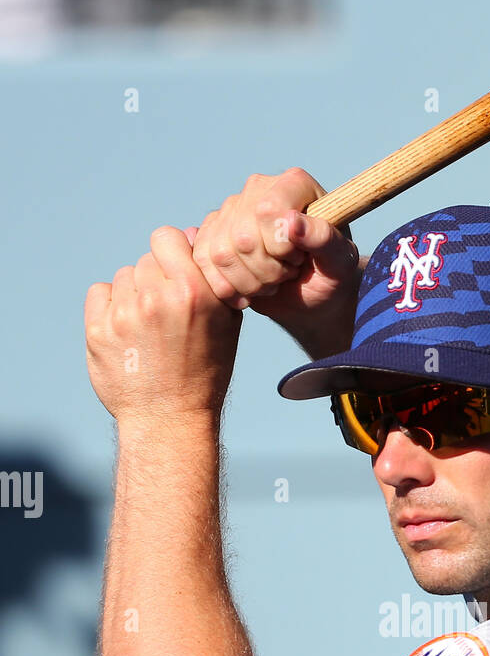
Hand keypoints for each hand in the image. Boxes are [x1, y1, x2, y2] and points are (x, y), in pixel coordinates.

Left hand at [85, 227, 241, 423]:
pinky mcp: (97, 330)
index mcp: (192, 292)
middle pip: (145, 260)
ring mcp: (123, 315)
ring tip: (148, 329)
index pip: (166, 237)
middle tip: (165, 314)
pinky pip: (100, 294)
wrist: (169, 419)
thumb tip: (191, 235)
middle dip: (156, 280)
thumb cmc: (205, 373)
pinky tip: (128, 332)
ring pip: (123, 278)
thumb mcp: (226, 324)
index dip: (171, 252)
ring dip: (134, 295)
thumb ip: (210, 279)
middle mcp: (156, 298)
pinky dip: (111, 307)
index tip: (176, 273)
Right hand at [191, 167, 363, 354]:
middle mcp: (258, 188)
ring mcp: (232, 210)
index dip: (281, 248)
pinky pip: (203, 260)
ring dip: (248, 283)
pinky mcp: (213, 233)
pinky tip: (247, 294)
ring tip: (270, 284)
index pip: (268, 212)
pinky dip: (225, 287)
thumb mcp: (341, 260)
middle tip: (287, 275)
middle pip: (242, 236)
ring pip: (220, 253)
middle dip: (267, 271)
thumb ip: (324, 238)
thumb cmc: (331, 273)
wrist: (311, 293)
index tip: (300, 258)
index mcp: (293, 183)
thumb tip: (291, 223)